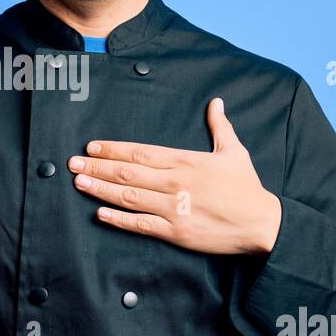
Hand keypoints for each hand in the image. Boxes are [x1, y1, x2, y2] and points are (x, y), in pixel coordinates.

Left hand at [67, 97, 282, 254]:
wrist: (262, 224)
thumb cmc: (246, 188)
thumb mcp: (234, 152)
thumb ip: (220, 126)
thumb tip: (216, 103)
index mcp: (185, 161)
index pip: (140, 153)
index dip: (113, 150)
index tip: (92, 147)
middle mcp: (175, 183)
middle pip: (127, 173)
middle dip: (97, 167)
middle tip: (72, 164)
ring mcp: (173, 209)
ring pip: (128, 197)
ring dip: (100, 190)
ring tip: (79, 183)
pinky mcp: (176, 232)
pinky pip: (141, 225)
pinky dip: (119, 219)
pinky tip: (100, 214)